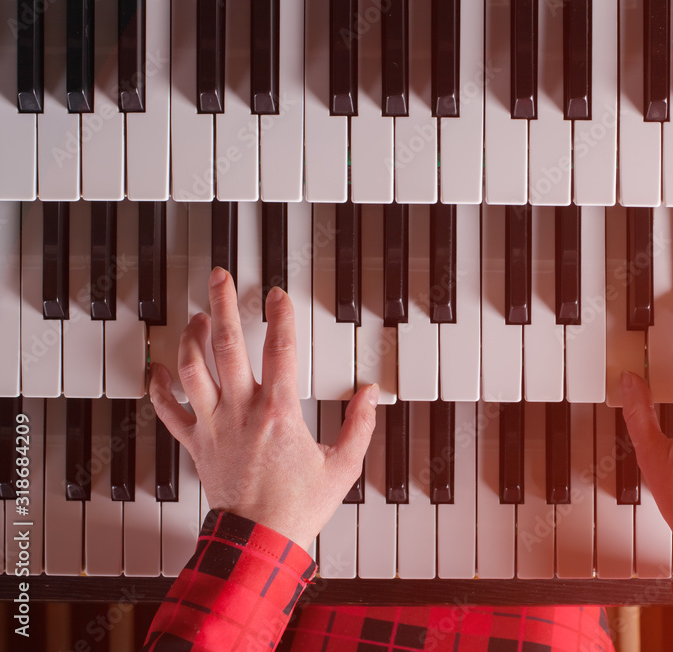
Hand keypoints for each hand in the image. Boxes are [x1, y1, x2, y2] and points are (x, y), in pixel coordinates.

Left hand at [149, 267, 377, 549]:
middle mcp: (241, 411)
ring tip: (199, 316)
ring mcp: (214, 426)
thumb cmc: (299, 507)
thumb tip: (370, 393)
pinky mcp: (196, 444)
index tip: (277, 294)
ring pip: (193, 369)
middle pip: (226, 345)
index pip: (280, 349)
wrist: (259, 542)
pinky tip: (157, 368)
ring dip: (192, 337)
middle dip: (222, 304)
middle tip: (219, 276)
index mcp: (279, 412)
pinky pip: (170, 411)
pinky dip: (159, 388)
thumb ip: (360, 425)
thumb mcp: (343, 466)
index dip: (280, 316)